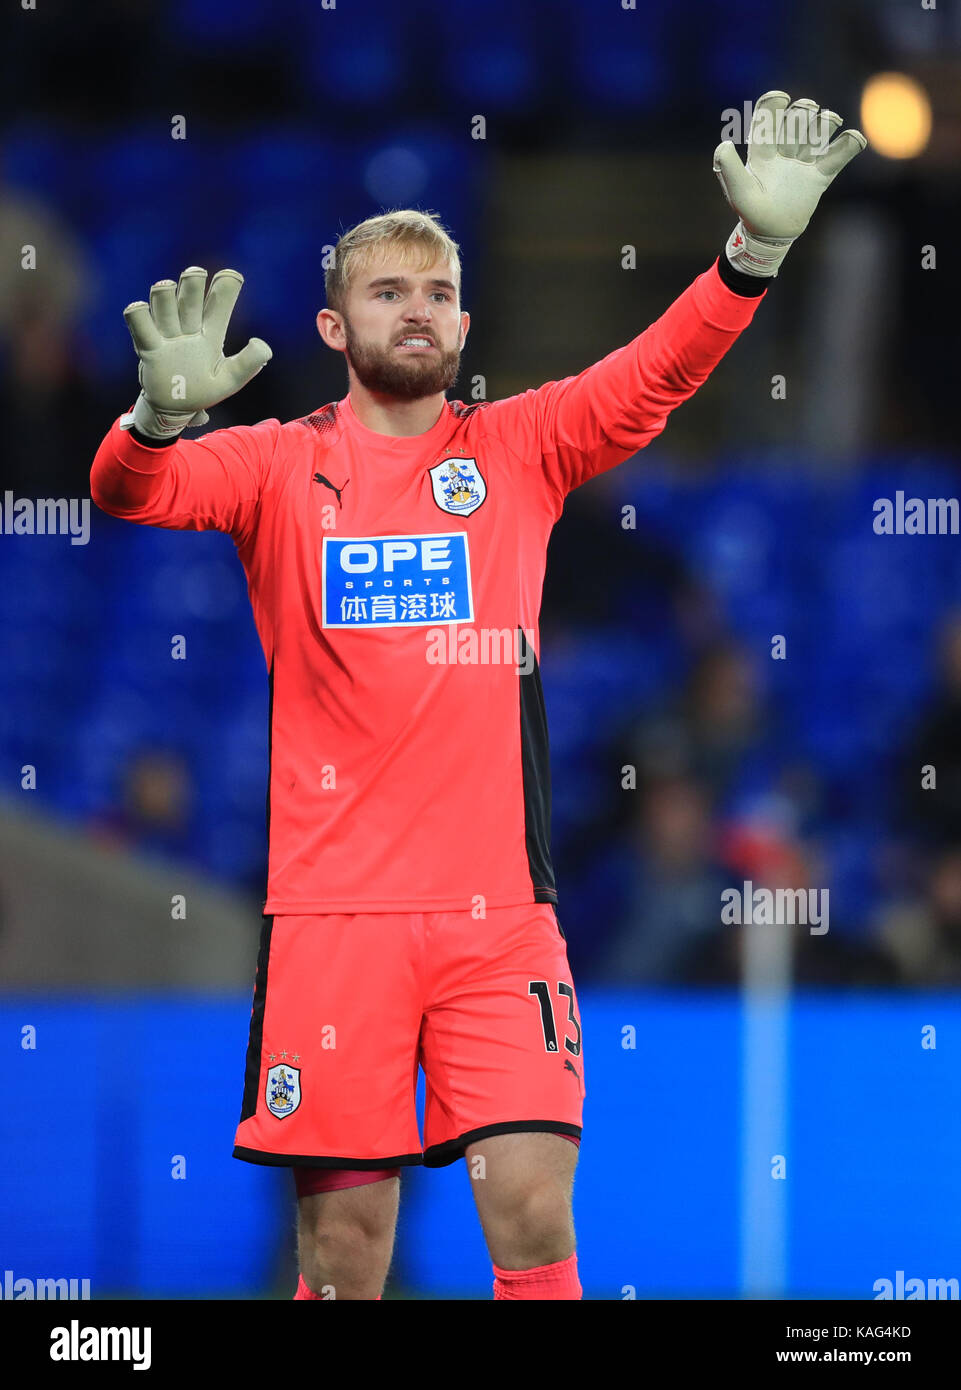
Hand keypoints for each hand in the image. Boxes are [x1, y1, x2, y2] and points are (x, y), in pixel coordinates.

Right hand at [120, 267, 271, 438]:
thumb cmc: (203, 391)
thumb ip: (249, 363)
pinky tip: (140, 309)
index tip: (231, 275)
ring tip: (165, 289)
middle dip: (192, 281)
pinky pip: (138, 321)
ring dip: (164, 292)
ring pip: (163, 299)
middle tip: (196, 274)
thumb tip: (261, 342)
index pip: (220, 302)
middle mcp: (189, 328)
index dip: (226, 285)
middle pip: (189, 293)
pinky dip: (138, 312)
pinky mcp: (148, 347)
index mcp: (212, 333)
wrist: (175, 410)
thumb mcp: (230, 380)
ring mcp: (167, 335)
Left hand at [713, 91, 866, 276]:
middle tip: (807, 112)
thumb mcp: (738, 193)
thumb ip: (729, 169)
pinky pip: (837, 157)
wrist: (772, 234)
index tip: (780, 97)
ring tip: (830, 119)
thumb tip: (724, 144)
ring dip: (826, 122)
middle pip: (796, 121)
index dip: (772, 106)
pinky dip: (848, 146)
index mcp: (762, 152)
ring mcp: (803, 162)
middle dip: (802, 112)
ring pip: (818, 133)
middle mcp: (784, 151)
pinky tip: (855, 138)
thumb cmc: (752, 213)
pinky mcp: (820, 176)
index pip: (767, 122)